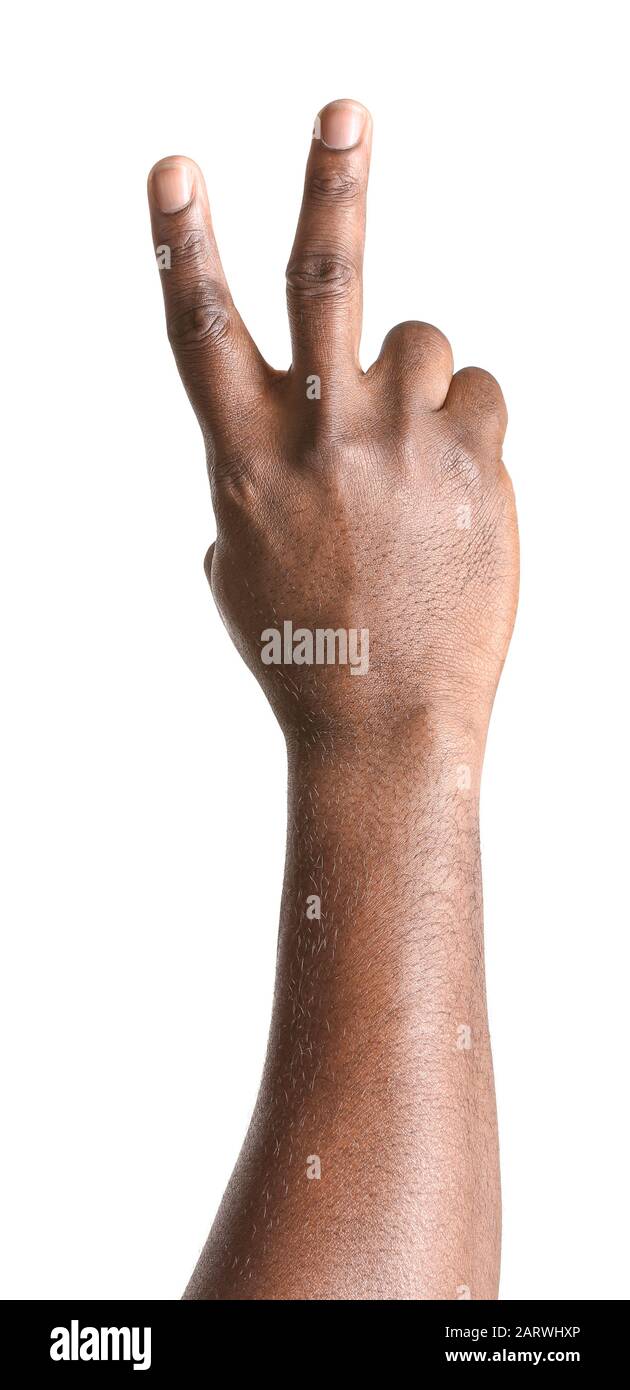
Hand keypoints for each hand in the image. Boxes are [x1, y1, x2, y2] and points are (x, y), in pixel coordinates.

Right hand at [148, 99, 517, 747]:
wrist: (388, 725)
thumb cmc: (303, 648)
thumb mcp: (240, 565)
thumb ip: (251, 481)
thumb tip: (288, 437)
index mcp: (246, 460)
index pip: (201, 329)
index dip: (183, 242)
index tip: (175, 171)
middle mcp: (324, 438)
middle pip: (329, 281)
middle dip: (332, 184)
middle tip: (343, 112)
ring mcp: (406, 447)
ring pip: (424, 341)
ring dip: (414, 382)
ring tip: (409, 462)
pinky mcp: (477, 465)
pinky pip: (478, 395)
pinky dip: (464, 427)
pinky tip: (452, 490)